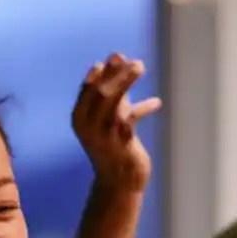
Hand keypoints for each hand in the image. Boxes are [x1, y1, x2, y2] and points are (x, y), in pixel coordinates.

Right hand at [72, 53, 161, 192]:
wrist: (119, 181)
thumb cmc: (115, 144)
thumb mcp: (111, 114)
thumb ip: (113, 88)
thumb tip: (117, 56)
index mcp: (80, 118)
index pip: (88, 89)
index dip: (102, 71)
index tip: (116, 57)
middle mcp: (88, 125)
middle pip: (100, 91)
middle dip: (117, 72)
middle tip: (135, 61)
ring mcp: (103, 134)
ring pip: (114, 101)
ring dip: (128, 81)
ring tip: (140, 67)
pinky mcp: (120, 142)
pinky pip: (131, 118)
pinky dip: (145, 107)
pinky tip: (157, 102)